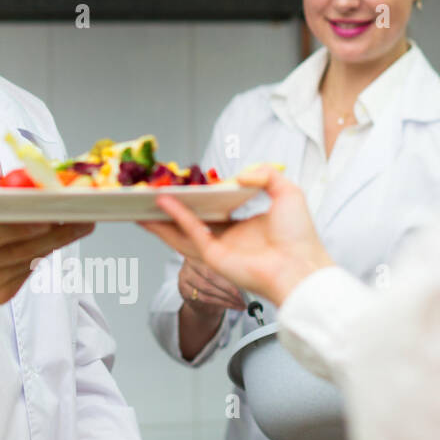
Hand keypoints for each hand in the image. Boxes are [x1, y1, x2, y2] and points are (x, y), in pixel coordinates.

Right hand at [0, 178, 94, 326]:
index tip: (47, 217)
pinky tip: (62, 238)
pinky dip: (45, 253)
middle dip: (53, 233)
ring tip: (82, 223)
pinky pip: (28, 271)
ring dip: (58, 242)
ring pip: (30, 260)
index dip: (20, 228)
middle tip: (81, 216)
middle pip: (19, 249)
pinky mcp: (1, 296)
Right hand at [143, 166, 333, 307]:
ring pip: (181, 230)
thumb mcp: (287, 192)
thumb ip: (264, 174)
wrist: (301, 266)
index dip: (198, 197)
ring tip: (139, 204)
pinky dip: (175, 217)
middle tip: (151, 194)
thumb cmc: (299, 236)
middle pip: (191, 220)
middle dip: (170, 208)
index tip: (183, 184)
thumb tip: (238, 175)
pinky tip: (162, 202)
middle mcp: (229, 238)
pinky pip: (189, 232)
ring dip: (160, 217)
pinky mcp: (213, 256)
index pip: (215, 209)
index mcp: (245, 226)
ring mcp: (219, 248)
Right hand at [178, 259, 245, 315]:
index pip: (216, 261)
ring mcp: (185, 276)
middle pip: (210, 276)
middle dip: (230, 288)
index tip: (245, 281)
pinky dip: (222, 303)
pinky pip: (204, 298)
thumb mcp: (222, 268)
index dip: (231, 273)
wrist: (201, 295)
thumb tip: (247, 276)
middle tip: (243, 296)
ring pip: (208, 289)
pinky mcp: (184, 290)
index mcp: (202, 250)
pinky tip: (233, 305)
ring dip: (227, 298)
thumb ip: (230, 268)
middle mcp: (190, 262)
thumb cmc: (215, 278)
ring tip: (240, 302)